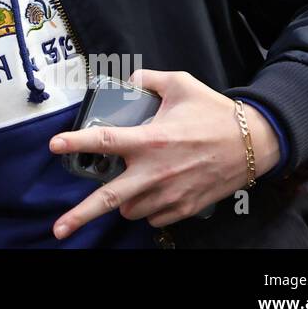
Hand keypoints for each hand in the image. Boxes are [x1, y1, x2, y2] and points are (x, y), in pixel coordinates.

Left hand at [48, 69, 279, 237]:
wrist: (255, 144)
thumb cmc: (215, 113)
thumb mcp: (180, 84)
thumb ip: (148, 79)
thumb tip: (128, 80)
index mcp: (150, 139)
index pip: (105, 141)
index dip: (76, 142)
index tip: (53, 146)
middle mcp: (155, 171)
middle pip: (109, 198)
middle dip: (80, 215)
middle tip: (58, 228)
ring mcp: (170, 194)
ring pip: (129, 209)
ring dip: (123, 199)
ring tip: (133, 180)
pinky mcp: (184, 208)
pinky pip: (152, 217)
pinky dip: (147, 208)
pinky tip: (155, 190)